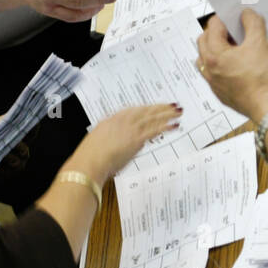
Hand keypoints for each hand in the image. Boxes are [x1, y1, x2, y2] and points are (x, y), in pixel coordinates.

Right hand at [66, 104, 181, 180]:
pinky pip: (156, 129)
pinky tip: (175, 125)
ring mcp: (130, 128)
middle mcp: (123, 120)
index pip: (134, 111)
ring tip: (178, 111)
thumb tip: (116, 141)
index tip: (154, 107)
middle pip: (146, 111)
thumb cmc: (90, 156)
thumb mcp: (98, 140)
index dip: (147, 108)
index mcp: (112, 119)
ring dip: (167, 114)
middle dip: (160, 107)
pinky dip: (167, 126)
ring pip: (153, 117)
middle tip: (171, 105)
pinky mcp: (137, 138)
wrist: (90, 162)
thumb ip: (109, 137)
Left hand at [196, 10, 267, 121]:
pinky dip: (223, 64)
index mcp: (215, 55)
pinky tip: (239, 64)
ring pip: (207, 58)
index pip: (213, 26)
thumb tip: (247, 14)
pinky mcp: (222, 93)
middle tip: (235, 29)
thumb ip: (253, 24)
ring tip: (236, 46)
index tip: (237, 16)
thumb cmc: (264, 81)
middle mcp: (209, 70)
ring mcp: (214, 83)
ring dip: (217, 48)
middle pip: (205, 41)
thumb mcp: (261, 44)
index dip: (226, 17)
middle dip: (218, 32)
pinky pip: (215, 73)